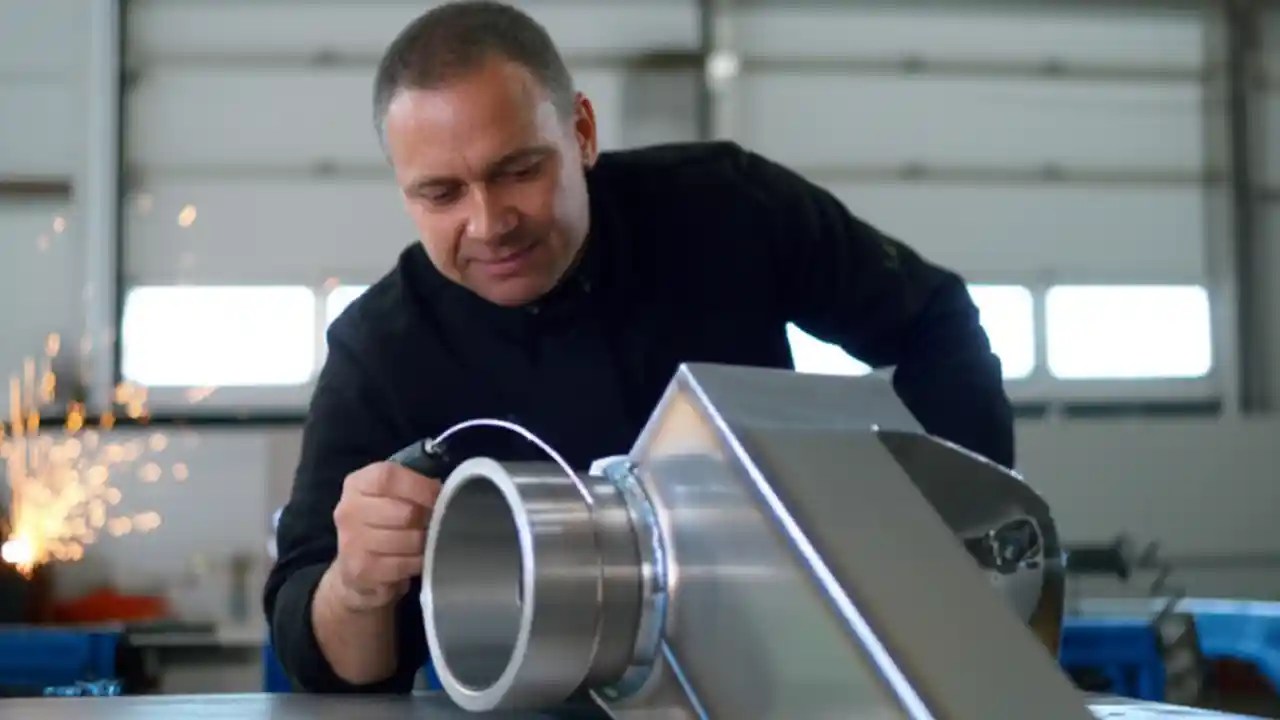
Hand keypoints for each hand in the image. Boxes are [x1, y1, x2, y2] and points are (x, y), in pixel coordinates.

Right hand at [330, 461, 440, 611]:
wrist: (357, 565)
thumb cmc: (384, 521)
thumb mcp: (393, 495)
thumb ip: (414, 487)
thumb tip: (447, 492)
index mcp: (358, 484)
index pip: (388, 478)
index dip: (420, 487)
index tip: (439, 496)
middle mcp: (349, 510)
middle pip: (403, 512)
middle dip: (428, 519)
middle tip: (437, 523)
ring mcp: (352, 542)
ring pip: (407, 541)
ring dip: (425, 542)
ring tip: (428, 541)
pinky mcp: (361, 570)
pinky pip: (403, 565)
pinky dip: (417, 562)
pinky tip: (418, 559)